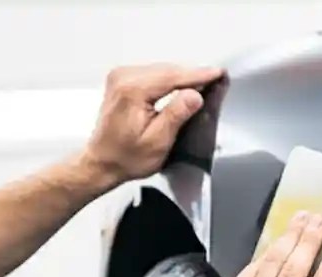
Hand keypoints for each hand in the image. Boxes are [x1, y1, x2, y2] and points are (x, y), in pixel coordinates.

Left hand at [77, 64, 224, 189]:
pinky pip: (152, 74)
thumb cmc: (127, 157)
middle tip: (216, 77)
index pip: (172, 76)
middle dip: (192, 75)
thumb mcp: (158, 141)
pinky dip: (169, 79)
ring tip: (204, 82)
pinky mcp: (122, 81)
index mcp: (132, 91)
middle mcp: (123, 78)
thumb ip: (176, 115)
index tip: (218, 73)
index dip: (198, 75)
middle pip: (167, 70)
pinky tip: (181, 86)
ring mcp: (120, 77)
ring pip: (161, 70)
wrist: (102, 161)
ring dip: (181, 77)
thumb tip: (195, 95)